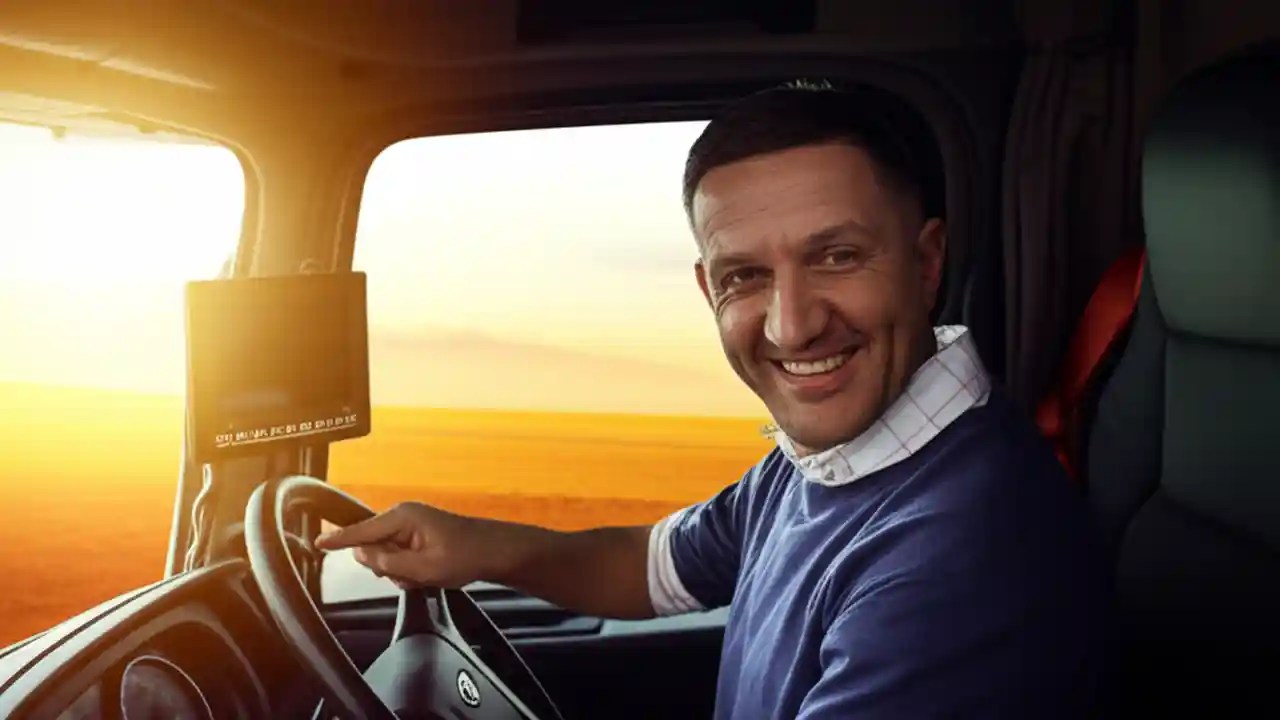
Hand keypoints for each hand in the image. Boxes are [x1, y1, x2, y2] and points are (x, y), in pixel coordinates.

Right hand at [314, 502, 495, 588]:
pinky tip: (428, 572)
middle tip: (413, 574)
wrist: (493, 552)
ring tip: (426, 573)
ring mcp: (410, 526)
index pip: (361, 530)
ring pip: (387, 556)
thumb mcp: (423, 567)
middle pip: (373, 547)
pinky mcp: (416, 536)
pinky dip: (409, 570)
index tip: (317, 542)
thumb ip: (388, 562)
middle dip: (387, 566)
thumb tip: (361, 554)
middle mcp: (403, 518)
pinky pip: (399, 557)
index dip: (338, 539)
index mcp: (403, 518)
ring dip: (401, 571)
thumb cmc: (464, 556)